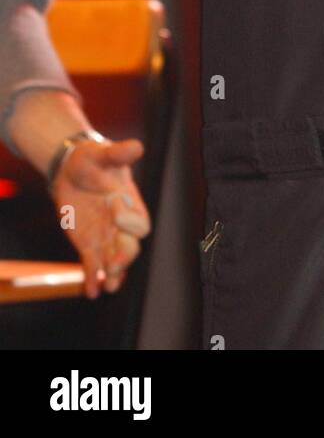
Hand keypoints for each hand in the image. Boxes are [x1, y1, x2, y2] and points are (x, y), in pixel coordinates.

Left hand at [50, 137, 150, 299]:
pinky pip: (93, 266)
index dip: (129, 219)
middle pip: (130, 247)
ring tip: (109, 286)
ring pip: (113, 261)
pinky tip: (91, 291)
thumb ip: (119, 154)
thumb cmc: (92, 159)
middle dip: (124, 256)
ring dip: (113, 274)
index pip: (139, 222)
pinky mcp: (88, 245)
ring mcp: (105, 237)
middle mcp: (121, 224)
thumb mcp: (103, 153)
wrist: (70, 170)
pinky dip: (92, 279)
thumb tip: (137, 146)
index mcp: (131, 203)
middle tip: (114, 262)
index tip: (114, 208)